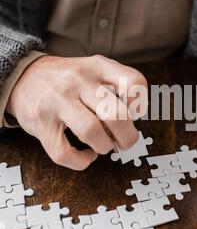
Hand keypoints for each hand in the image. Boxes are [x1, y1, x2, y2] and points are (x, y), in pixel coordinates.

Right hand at [6, 55, 147, 170]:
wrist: (23, 75)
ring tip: (103, 146)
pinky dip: (81, 161)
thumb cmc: (68, 79)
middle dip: (128, 137)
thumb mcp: (94, 69)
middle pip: (115, 114)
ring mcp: (58, 102)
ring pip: (91, 132)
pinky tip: (86, 155)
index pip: (133, 83)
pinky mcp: (41, 124)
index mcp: (97, 67)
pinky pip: (64, 153)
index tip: (134, 114)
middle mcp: (78, 82)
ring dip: (104, 147)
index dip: (140, 104)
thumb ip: (117, 85)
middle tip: (125, 142)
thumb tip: (136, 120)